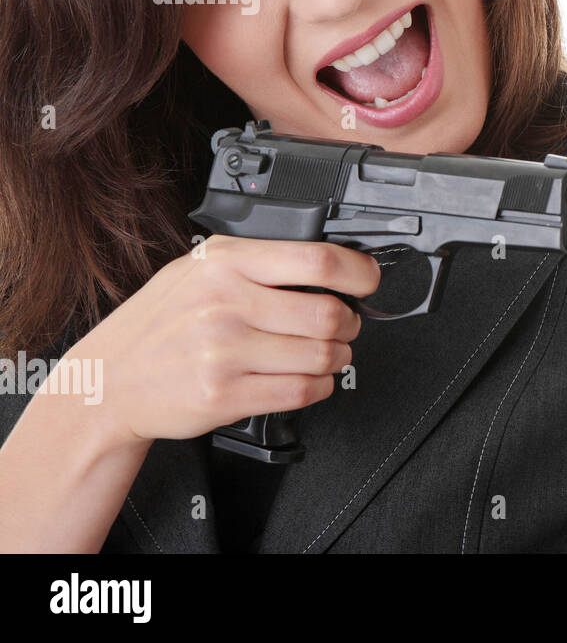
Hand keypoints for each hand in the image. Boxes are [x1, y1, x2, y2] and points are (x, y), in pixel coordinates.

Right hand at [69, 235, 381, 446]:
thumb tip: (331, 262)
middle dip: (351, 323)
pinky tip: (309, 379)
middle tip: (346, 325)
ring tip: (327, 353)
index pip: (317, 260)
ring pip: (322, 356)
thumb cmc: (161, 321)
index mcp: (226, 263)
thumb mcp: (199, 268)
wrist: (109, 379)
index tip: (368, 280)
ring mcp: (224, 352)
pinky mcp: (224, 396)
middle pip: (329, 313)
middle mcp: (225, 304)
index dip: (359, 272)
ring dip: (338, 358)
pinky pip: (300, 392)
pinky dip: (319, 387)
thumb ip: (258, 261)